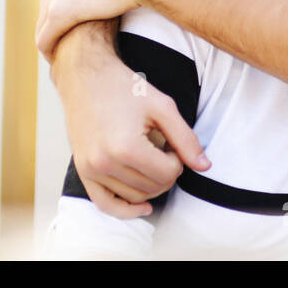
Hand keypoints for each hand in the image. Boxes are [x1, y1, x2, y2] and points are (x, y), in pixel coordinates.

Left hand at [36, 0, 142, 60]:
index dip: (63, 15)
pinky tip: (62, 63)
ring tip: (66, 60)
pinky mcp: (59, 15)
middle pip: (44, 16)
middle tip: (70, 49)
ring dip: (52, 46)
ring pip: (42, 30)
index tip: (76, 28)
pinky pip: (46, 41)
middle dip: (54, 32)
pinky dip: (51, 54)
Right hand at [52, 21, 211, 217]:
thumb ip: (185, 138)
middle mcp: (105, 163)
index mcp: (126, 147)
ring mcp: (90, 170)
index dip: (178, 160)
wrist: (86, 77)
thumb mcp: (163, 106)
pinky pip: (105, 205)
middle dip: (166, 172)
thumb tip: (204, 166)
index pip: (168, 174)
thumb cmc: (124, 88)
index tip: (172, 142)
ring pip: (134, 197)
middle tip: (163, 148)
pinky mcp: (83, 172)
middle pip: (152, 188)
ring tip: (148, 157)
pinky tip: (143, 207)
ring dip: (150, 184)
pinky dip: (125, 210)